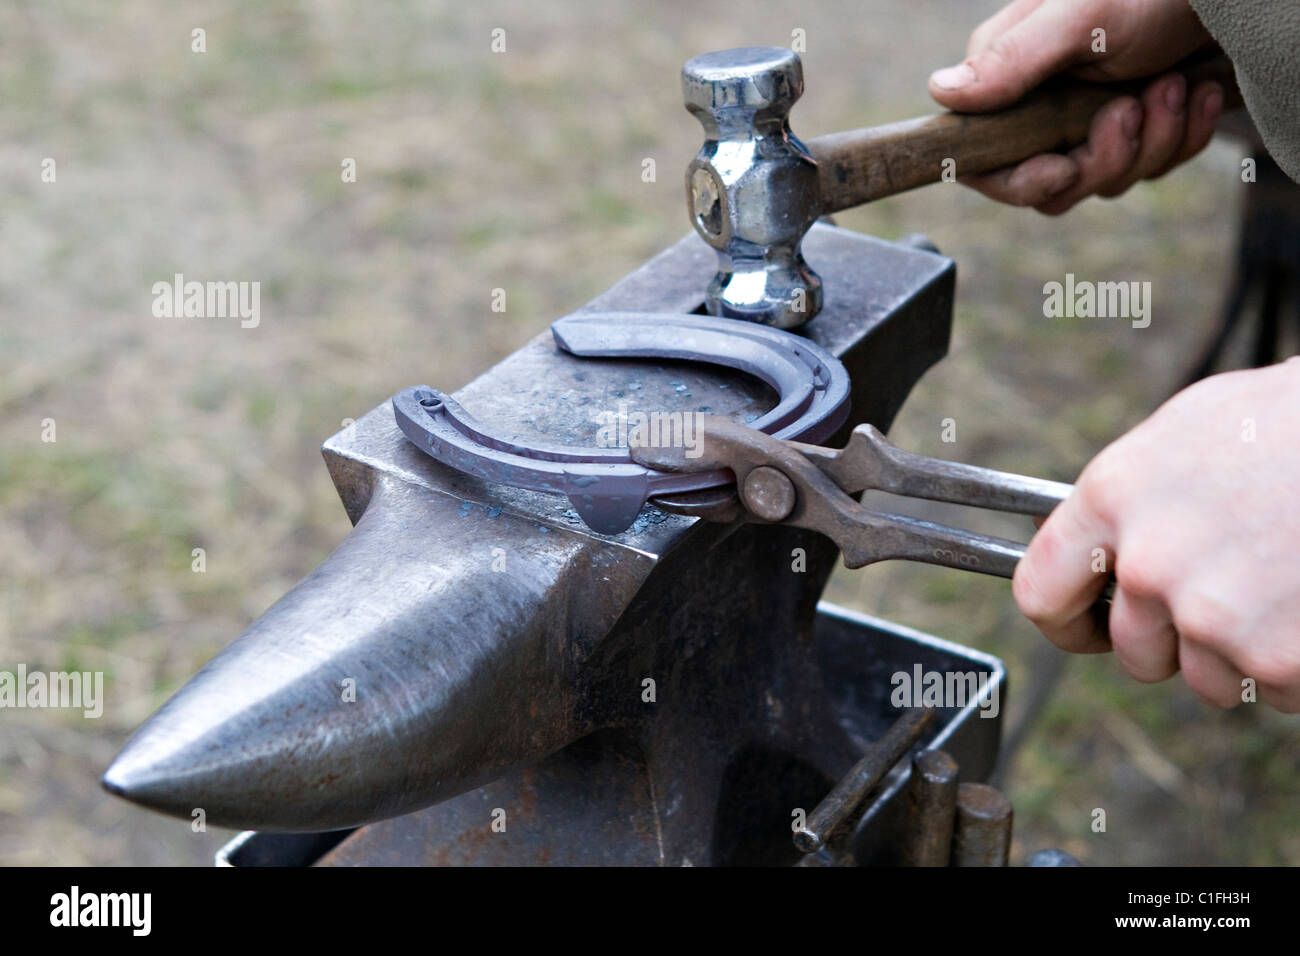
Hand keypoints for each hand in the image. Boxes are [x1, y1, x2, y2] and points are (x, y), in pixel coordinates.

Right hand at [929, 0, 1224, 212]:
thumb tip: (941, 92)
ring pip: (1106, 180)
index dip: (1022, 182)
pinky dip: (1180, 136)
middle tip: (1132, 109)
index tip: (1062, 168)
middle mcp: (1042, 106)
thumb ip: (1013, 59)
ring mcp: (1090, 120)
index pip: (988, 164)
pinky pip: (1149, 167)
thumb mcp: (1080, 18)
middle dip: (1104, 158)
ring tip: (1174, 84)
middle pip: (1053, 186)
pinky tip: (1194, 93)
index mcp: (1010, 80)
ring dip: (1152, 140)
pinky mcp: (1136, 127)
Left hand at [1013, 359, 1299, 710]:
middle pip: (1133, 651)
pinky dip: (1293, 664)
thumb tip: (1094, 547)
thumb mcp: (1181, 435)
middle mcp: (1148, 563)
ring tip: (1279, 586)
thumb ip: (1127, 501)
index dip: (1065, 620)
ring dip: (1239, 653)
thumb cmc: (1286, 423)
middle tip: (1224, 595)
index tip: (1085, 626)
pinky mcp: (1275, 658)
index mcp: (1112, 500)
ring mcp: (1211, 616)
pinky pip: (1270, 690)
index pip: (1040, 593)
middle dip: (1174, 639)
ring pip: (1205, 679)